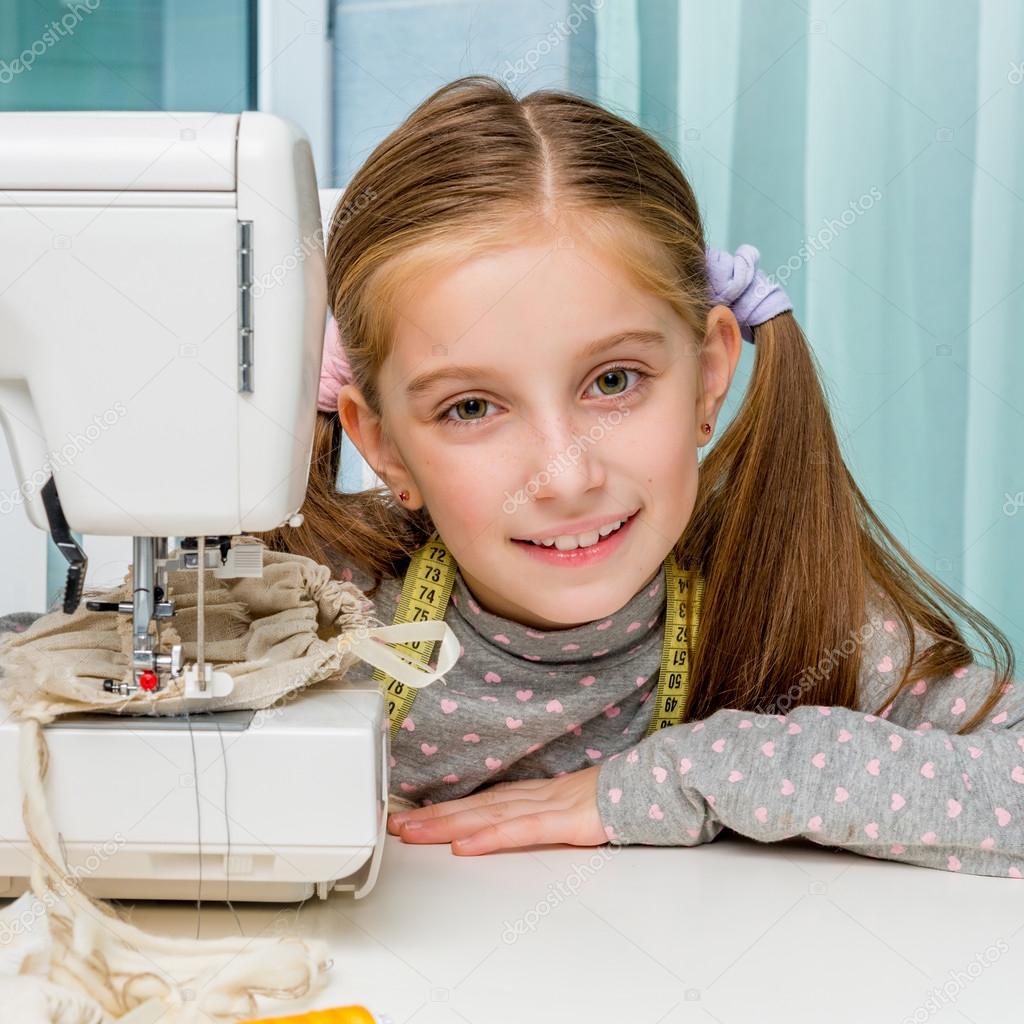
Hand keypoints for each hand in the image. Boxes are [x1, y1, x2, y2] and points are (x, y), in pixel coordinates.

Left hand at [386, 765, 606, 854]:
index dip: (442, 809)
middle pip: (473, 807)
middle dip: (432, 817)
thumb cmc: (610, 801)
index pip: (478, 802)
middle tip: (395, 826)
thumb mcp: (564, 809)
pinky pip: (522, 831)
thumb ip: (535, 816)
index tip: (409, 816)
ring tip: (414, 833)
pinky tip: (467, 846)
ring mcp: (546, 807)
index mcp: (531, 795)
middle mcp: (531, 797)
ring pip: (487, 816)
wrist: (646, 788)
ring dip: (448, 825)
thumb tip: (505, 826)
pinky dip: (491, 837)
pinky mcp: (564, 822)